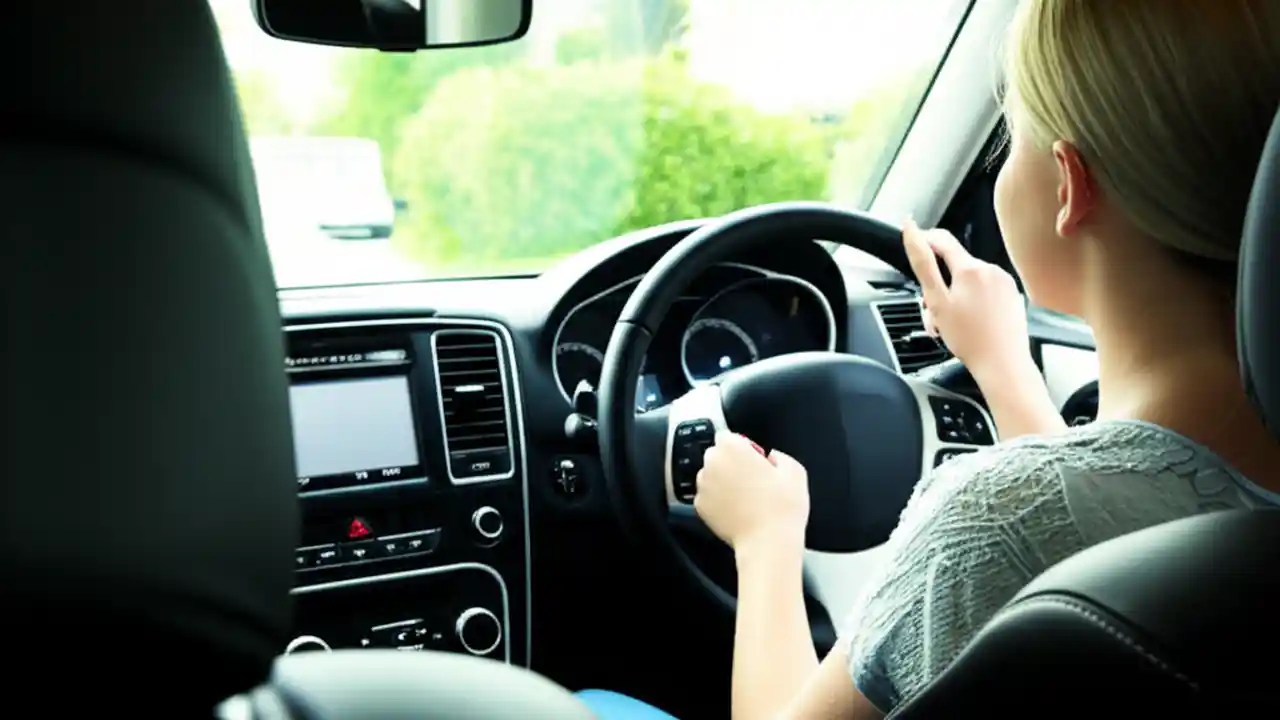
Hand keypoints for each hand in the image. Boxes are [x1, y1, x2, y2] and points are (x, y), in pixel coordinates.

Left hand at [694, 432, 808, 552]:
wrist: (767, 542)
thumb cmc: (782, 508)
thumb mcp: (795, 471)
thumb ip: (780, 455)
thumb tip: (772, 457)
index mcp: (733, 448)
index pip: (728, 436)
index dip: (742, 447)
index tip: (753, 459)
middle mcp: (713, 463)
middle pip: (717, 455)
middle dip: (730, 463)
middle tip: (751, 480)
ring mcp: (704, 486)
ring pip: (711, 475)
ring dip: (722, 481)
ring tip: (745, 498)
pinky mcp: (700, 506)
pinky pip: (708, 496)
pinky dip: (718, 500)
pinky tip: (736, 509)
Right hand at [902, 218, 1031, 382]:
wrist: (1003, 364)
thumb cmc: (969, 338)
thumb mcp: (937, 301)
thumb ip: (922, 263)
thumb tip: (912, 231)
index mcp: (970, 268)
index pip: (942, 239)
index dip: (923, 240)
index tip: (914, 248)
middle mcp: (991, 270)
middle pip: (955, 265)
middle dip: (940, 281)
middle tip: (933, 310)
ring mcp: (1004, 283)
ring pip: (971, 279)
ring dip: (957, 293)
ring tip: (952, 321)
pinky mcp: (1012, 296)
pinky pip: (986, 290)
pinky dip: (975, 301)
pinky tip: (972, 322)